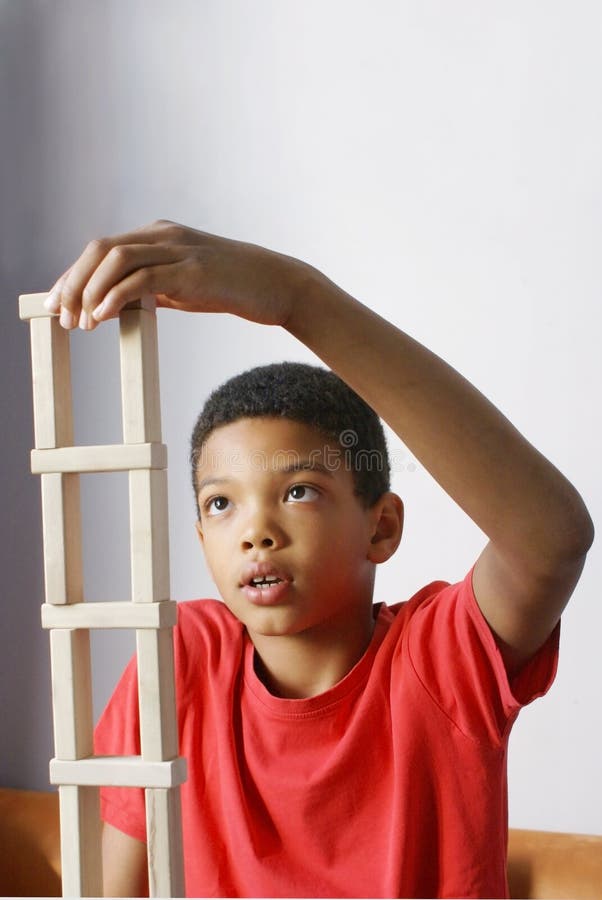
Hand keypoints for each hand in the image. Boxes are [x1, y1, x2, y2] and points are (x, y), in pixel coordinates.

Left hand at [44, 220, 309, 330]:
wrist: (280, 286)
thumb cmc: (236, 288)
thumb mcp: (186, 288)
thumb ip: (154, 290)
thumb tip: (118, 306)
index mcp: (160, 236)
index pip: (103, 249)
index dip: (74, 275)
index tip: (59, 303)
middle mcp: (164, 235)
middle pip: (100, 249)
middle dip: (73, 281)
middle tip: (61, 314)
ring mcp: (179, 249)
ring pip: (114, 258)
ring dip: (89, 290)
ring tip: (80, 322)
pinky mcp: (192, 270)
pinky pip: (141, 278)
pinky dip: (115, 297)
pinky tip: (103, 318)